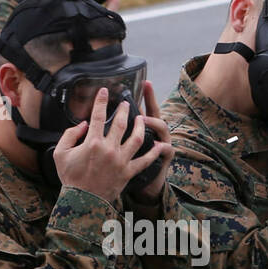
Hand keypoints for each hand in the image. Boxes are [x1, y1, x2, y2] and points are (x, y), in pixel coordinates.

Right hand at [54, 87, 164, 202]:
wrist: (82, 201)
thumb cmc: (70, 178)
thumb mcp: (60, 154)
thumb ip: (69, 135)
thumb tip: (83, 125)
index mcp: (92, 143)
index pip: (97, 116)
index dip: (100, 101)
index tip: (104, 90)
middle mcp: (109, 149)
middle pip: (120, 123)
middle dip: (123, 110)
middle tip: (125, 103)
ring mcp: (120, 160)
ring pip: (136, 138)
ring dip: (140, 126)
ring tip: (141, 119)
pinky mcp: (128, 172)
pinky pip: (144, 161)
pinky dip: (154, 153)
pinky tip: (160, 145)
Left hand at [130, 80, 173, 201]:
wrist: (146, 186)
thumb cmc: (130, 165)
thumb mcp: (125, 145)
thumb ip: (118, 132)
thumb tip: (103, 119)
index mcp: (142, 129)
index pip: (142, 108)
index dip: (144, 96)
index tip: (143, 82)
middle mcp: (153, 133)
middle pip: (154, 112)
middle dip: (151, 99)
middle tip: (147, 86)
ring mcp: (160, 144)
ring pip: (161, 128)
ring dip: (153, 121)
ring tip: (144, 118)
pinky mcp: (163, 158)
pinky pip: (165, 150)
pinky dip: (162, 148)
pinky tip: (158, 145)